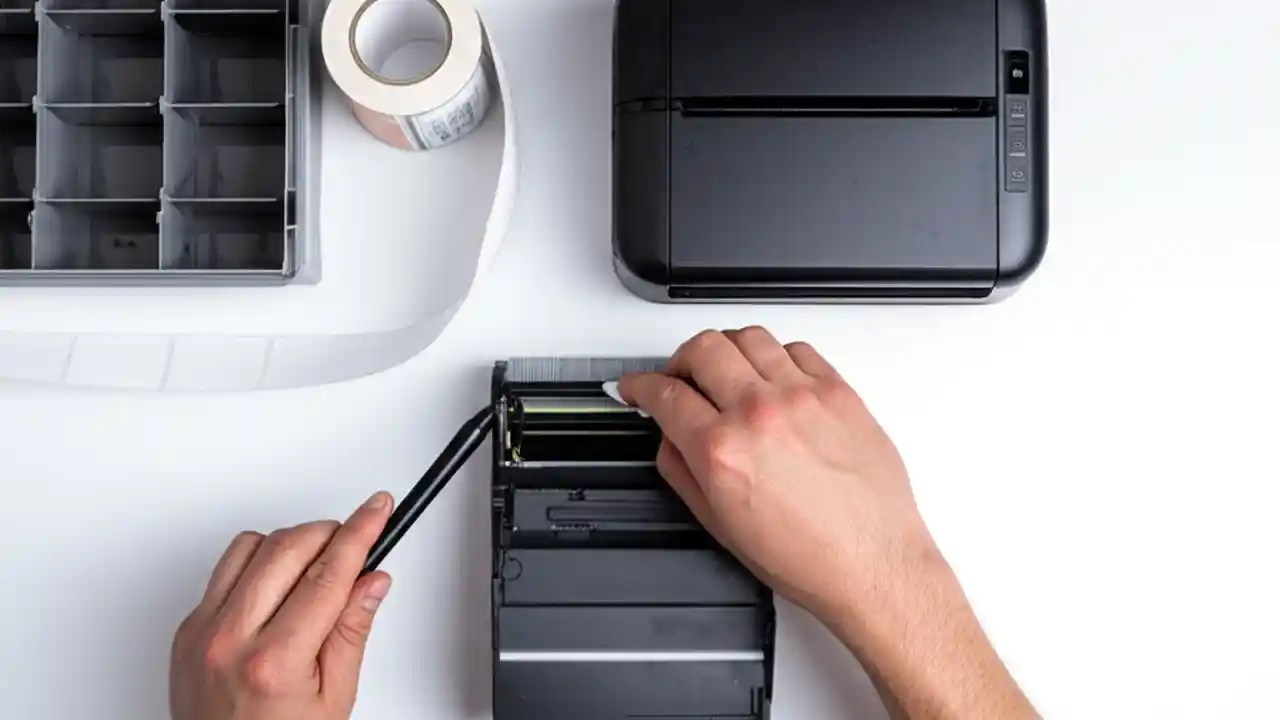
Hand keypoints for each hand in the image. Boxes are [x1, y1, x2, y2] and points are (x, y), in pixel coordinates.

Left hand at [170, 493, 394, 719]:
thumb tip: (371, 580)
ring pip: (251, 546)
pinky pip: (224, 570)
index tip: (377, 509)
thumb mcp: (334, 698)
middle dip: (329, 532)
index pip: (328, 575)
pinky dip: (257, 566)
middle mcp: (229, 641)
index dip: (359, 532)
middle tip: (354, 540)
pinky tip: (278, 586)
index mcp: (274, 662)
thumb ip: (351, 631)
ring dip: (290, 545)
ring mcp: (201, 632)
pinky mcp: (186, 629)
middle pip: (288, 548)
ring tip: (314, 569)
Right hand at [621, 328, 1036, 718]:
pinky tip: (772, 376)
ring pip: (749, 337)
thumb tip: (669, 436)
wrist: (871, 564)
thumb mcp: (719, 524)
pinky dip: (775, 356)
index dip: (640, 385)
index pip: (665, 393)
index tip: (637, 386)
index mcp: (723, 450)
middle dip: (679, 360)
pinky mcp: (840, 392)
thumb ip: (682, 470)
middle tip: (679, 377)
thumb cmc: (807, 557)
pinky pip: (797, 349)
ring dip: (726, 350)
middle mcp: (760, 413)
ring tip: (726, 371)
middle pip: (702, 348)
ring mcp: (803, 396)